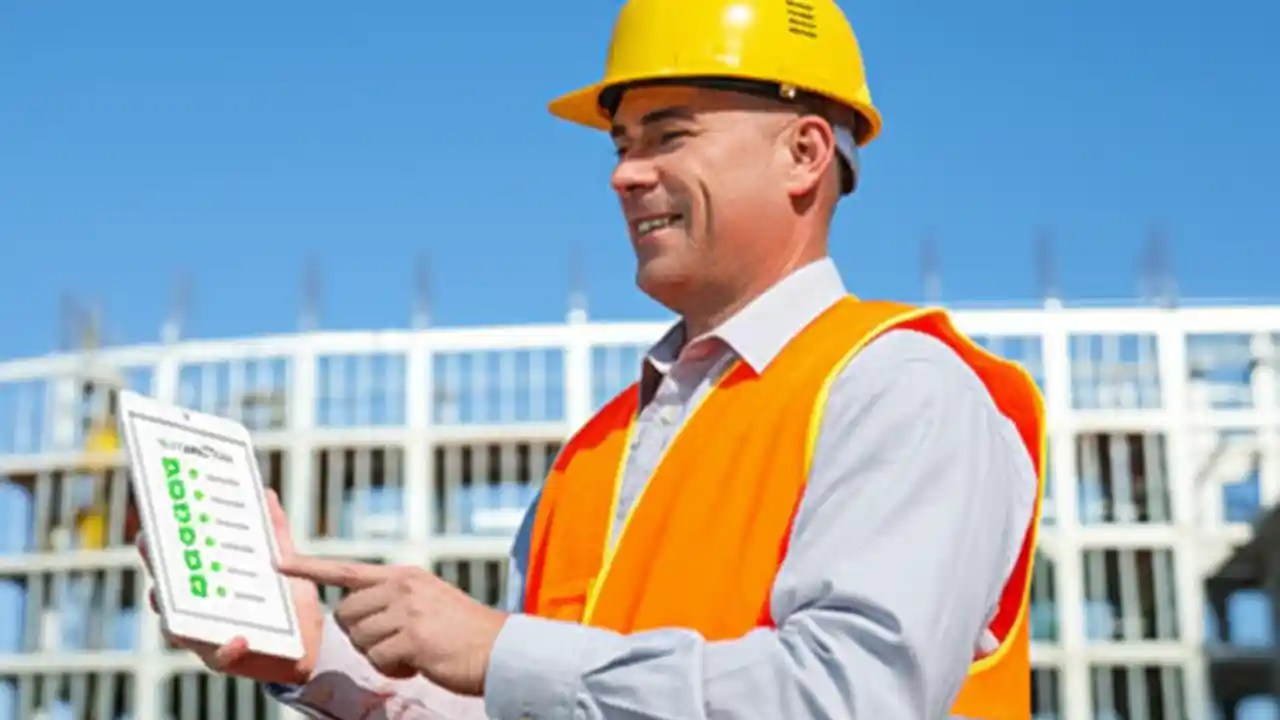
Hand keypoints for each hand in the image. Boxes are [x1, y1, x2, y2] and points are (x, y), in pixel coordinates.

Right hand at [136, 489, 324, 685]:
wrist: (313, 643)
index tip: (149, 523)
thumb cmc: (291, 601)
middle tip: (150, 546)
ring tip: (177, 597)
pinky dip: (227, 648)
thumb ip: (276, 532)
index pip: (176, 562)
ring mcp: (207, 635)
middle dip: (155, 567)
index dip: (157, 545)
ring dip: (173, 613)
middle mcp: (200, 608)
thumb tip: (267, 494)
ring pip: (175, 627)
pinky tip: (240, 639)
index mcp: (209, 582)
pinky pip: (220, 657)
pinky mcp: (227, 658)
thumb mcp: (286, 561)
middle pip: (164, 590)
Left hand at [277, 554, 508, 696]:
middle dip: (361, 636)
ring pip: (359, 639)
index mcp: (404, 576)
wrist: (501, 649)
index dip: (309, 567)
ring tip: (414, 652)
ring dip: (380, 655)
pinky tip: (421, 663)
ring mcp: (407, 611)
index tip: (279, 562)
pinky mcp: (413, 637)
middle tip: (395, 643)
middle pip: (345, 614)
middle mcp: (402, 587)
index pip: (347, 570)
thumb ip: (395, 599)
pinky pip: (379, 660)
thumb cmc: (463, 633)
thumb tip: (358, 613)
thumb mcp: (428, 601)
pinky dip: (396, 669)